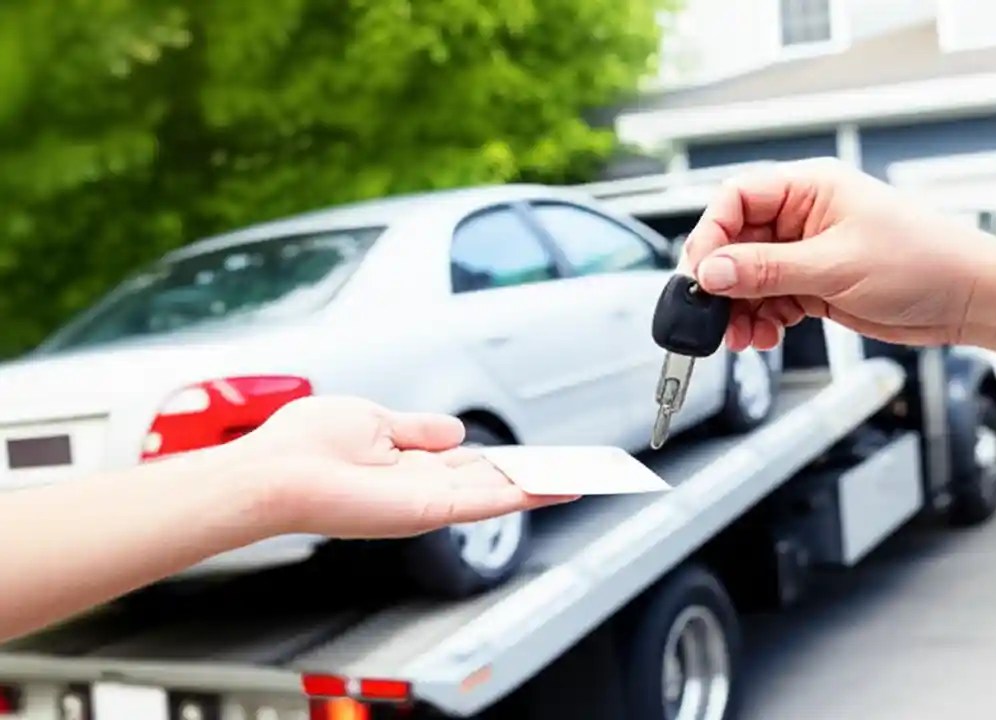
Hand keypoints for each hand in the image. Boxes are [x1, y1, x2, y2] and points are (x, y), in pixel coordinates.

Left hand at [223, 396, 577, 538]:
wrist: (273, 472)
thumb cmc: (305, 444)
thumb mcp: (374, 420)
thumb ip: (419, 428)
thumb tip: (456, 431)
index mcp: (413, 464)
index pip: (477, 462)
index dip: (516, 460)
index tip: (552, 456)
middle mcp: (426, 487)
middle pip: (499, 480)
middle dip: (545, 475)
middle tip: (590, 469)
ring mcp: (429, 501)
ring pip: (503, 493)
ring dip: (548, 485)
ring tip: (591, 477)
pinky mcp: (428, 510)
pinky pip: (489, 502)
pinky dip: (528, 495)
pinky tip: (560, 486)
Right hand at [678, 158, 995, 349]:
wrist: (968, 298)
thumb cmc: (924, 261)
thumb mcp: (835, 266)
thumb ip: (767, 270)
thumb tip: (713, 272)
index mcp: (810, 188)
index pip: (737, 198)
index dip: (712, 233)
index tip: (701, 272)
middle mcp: (804, 216)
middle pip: (738, 241)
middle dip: (723, 281)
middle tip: (713, 312)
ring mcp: (809, 252)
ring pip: (750, 277)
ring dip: (740, 307)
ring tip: (742, 336)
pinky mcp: (817, 284)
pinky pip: (771, 299)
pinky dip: (762, 319)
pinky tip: (765, 336)